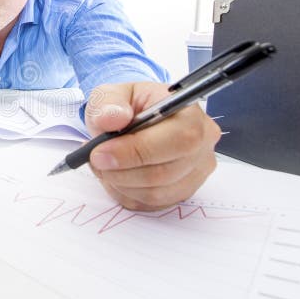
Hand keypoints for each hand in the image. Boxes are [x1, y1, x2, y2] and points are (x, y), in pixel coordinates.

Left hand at [84, 82, 221, 210]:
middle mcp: (203, 144)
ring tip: (104, 166)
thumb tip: (113, 118)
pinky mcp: (184, 190)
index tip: (100, 152)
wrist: (131, 122)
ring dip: (121, 183)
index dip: (135, 151)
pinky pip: (151, 204)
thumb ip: (108, 103)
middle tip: (96, 161)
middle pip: (165, 172)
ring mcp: (197, 171)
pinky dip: (127, 193)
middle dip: (122, 171)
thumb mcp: (110, 94)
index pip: (176, 139)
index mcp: (190, 113)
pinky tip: (116, 176)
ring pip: (156, 193)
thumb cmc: (125, 107)